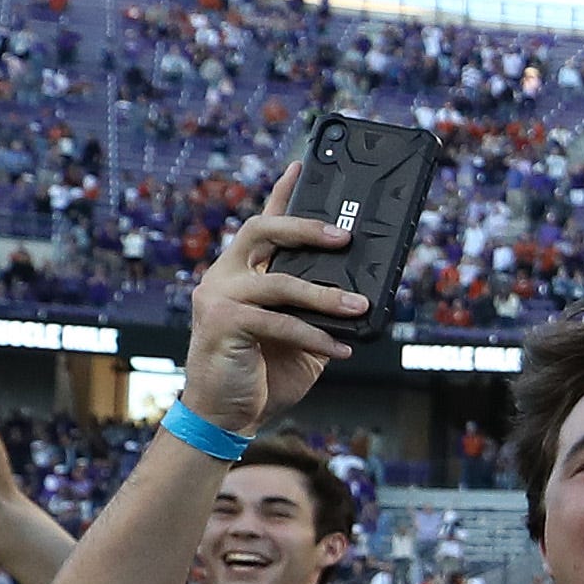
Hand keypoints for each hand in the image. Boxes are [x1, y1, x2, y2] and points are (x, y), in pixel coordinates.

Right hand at [179, 166, 365, 437]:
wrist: (227, 416)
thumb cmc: (264, 374)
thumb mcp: (303, 339)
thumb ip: (321, 313)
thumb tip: (364, 298)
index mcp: (242, 273)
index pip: (262, 224)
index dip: (282, 195)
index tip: (303, 167)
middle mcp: (225, 276)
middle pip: (261, 231)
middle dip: (304, 227)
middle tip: (344, 237)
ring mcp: (219, 297)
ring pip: (279, 282)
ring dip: (325, 295)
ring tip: (361, 307)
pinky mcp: (222, 323)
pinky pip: (279, 323)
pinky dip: (315, 336)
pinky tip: (341, 348)